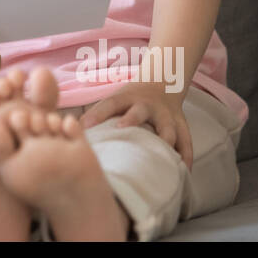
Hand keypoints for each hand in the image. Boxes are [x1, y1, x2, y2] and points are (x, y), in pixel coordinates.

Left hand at [79, 80, 193, 170]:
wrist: (163, 83)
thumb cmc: (130, 100)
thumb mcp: (114, 100)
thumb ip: (96, 115)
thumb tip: (71, 132)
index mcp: (127, 98)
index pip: (109, 104)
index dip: (98, 114)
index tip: (85, 126)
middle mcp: (148, 106)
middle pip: (140, 111)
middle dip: (131, 121)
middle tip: (121, 132)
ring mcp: (167, 116)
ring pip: (168, 129)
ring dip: (164, 144)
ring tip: (159, 163)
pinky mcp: (182, 126)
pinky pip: (186, 144)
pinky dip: (184, 158)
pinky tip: (182, 174)